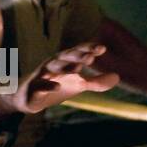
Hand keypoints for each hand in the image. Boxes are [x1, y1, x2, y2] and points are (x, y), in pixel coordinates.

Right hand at [0, 43, 119, 119]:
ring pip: (53, 68)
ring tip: (78, 69)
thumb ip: (96, 82)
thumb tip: (117, 77)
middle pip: (66, 56)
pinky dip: (49, 85)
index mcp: (64, 61)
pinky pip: (41, 85)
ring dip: (65, 67)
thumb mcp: (78, 84)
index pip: (77, 52)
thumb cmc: (56, 86)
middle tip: (92, 55)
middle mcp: (53, 64)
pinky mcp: (34, 88)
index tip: (103, 48)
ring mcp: (42, 75)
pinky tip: (57, 87)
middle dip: (78, 55)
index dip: (88, 49)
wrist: (28, 98)